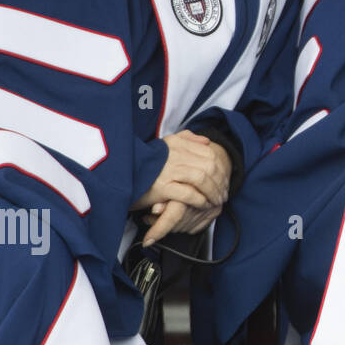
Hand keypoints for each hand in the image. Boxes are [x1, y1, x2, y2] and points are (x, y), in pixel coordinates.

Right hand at [131, 130, 231, 245]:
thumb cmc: (145, 164)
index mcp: (176, 143)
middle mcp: (174, 154)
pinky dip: (199, 200)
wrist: (119, 175)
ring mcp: (168, 171)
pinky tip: (203, 204)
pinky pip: (189, 193)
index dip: (222, 168)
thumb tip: (207, 141)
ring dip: (212, 192)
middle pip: (209, 166)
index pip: (209, 154)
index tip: (224, 180)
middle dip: (220, 182)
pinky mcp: (161, 187)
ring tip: (216, 201)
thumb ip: (186, 139)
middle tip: (223, 194)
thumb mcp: (165, 145)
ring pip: (202, 179)